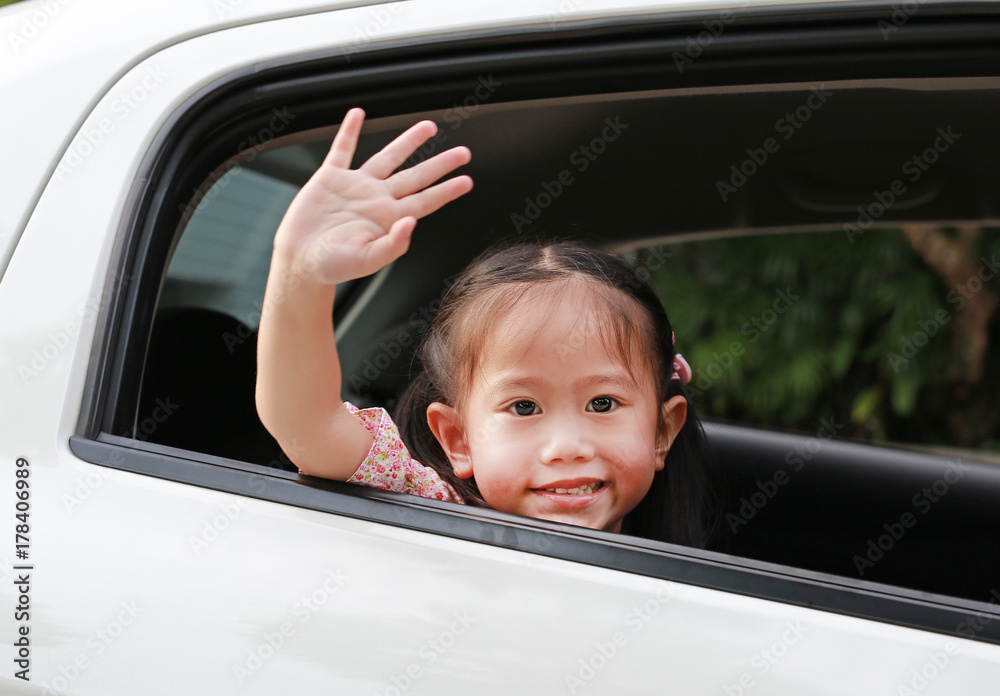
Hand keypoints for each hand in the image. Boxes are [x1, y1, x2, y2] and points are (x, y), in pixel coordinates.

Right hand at [273, 107, 472, 284]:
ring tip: (429, 126)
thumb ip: (393, 245)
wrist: (300, 261)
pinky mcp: (330, 178)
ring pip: (388, 157)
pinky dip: (349, 131)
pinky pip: (342, 149)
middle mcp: (377, 199)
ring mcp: (355, 186)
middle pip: (416, 175)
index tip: (467, 180)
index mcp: (389, 218)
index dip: (447, 190)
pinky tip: (358, 114)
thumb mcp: (366, 261)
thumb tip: (412, 223)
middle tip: (464, 153)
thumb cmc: (332, 267)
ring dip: (408, 141)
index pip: (426, 200)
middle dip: (440, 164)